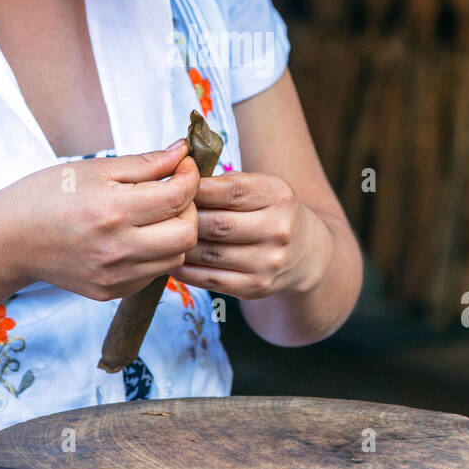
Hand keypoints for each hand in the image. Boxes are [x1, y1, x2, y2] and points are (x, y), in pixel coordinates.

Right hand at [0, 141, 199, 300]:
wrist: (10, 240)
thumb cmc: (48, 195)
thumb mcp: (95, 169)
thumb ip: (145, 163)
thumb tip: (184, 152)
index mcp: (112, 211)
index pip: (178, 197)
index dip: (190, 176)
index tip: (184, 166)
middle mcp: (116, 249)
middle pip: (186, 234)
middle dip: (189, 208)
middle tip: (174, 192)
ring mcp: (114, 276)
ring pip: (175, 257)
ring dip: (175, 233)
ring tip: (155, 215)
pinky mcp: (111, 292)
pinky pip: (153, 274)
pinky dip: (155, 254)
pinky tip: (137, 236)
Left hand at [172, 171, 322, 300]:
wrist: (305, 254)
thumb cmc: (269, 212)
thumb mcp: (262, 188)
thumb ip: (226, 184)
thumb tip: (176, 181)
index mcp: (279, 196)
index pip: (231, 190)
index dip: (196, 188)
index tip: (175, 186)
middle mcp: (278, 230)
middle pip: (217, 224)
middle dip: (185, 218)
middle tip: (163, 214)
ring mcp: (268, 263)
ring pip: (209, 253)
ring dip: (180, 244)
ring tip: (163, 235)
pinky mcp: (255, 288)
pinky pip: (209, 279)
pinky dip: (185, 270)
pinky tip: (172, 258)